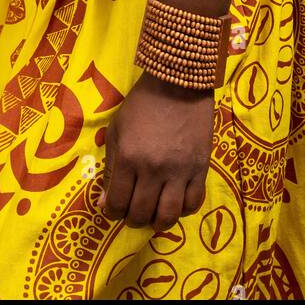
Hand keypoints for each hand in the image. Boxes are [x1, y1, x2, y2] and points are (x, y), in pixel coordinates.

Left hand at [98, 70, 214, 232]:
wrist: (178, 83)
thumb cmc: (142, 104)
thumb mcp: (117, 130)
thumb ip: (109, 168)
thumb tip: (104, 203)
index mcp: (128, 158)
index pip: (116, 203)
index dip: (112, 212)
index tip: (114, 208)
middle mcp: (152, 169)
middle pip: (141, 214)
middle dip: (133, 219)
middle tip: (133, 213)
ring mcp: (179, 171)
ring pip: (168, 216)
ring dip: (158, 222)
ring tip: (154, 216)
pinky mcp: (200, 168)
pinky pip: (193, 203)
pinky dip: (183, 210)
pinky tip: (176, 203)